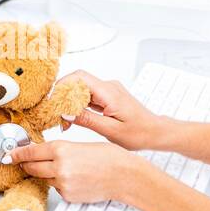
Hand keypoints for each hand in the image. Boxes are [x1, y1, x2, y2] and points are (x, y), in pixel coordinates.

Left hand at [9, 139, 144, 204]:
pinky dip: (60, 184)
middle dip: (28, 164)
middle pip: (32, 167)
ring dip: (47, 174)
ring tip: (65, 168)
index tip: (10, 155)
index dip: (18, 153)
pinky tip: (75, 179)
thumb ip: (61, 150)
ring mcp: (63, 183)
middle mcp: (59, 167)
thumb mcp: (81, 145)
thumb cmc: (108, 157)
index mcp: (62, 149)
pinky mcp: (68, 196)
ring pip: (44, 178)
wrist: (124, 176)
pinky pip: (57, 189)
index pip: (31, 152)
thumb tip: (44, 153)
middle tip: (26, 162)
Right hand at [54, 70, 168, 149]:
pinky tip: (73, 119)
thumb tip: (66, 113)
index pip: (80, 77)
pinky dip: (78, 106)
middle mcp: (108, 87)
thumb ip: (87, 120)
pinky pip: (88, 96)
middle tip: (55, 114)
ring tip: (63, 121)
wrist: (156, 132)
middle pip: (78, 81)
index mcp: (109, 92)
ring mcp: (108, 91)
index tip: (53, 101)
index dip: (62, 85)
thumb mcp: (110, 130)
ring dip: (69, 102)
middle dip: (63, 95)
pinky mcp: (108, 97)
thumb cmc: (139, 133)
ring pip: (81, 89)